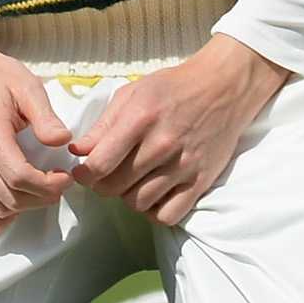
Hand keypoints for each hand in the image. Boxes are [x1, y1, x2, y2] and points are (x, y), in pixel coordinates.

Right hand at [0, 40, 75, 237]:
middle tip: (60, 183)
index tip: (66, 176)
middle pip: (10, 197)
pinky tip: (13, 209)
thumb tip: (64, 141)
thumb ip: (45, 116)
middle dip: (42, 197)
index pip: (19, 176)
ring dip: (25, 207)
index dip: (48, 185)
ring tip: (41, 188)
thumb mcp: (27, 86)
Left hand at [70, 33, 290, 225]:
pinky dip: (155, 211)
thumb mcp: (133, 93)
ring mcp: (183, 166)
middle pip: (115, 187)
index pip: (100, 164)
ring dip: (128, 197)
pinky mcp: (200, 181)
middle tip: (107, 175)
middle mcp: (162, 145)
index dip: (84, 174)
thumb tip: (78, 151)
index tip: (84, 171)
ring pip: (138, 203)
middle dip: (103, 185)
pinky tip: (153, 194)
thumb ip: (103, 124)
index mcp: (140, 119)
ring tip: (132, 181)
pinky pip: (168, 215)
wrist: (225, 87)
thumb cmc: (174, 87)